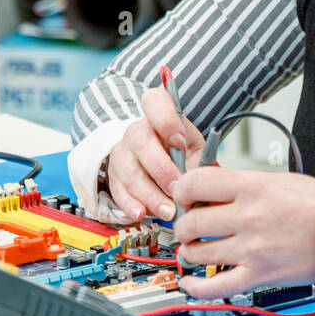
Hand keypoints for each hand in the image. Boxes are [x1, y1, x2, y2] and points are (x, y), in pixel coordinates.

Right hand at [106, 87, 204, 221]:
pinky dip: (130, 205)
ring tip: (169, 211)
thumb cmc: (181, 153)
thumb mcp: (194, 148)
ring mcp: (122, 153)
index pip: (155, 102)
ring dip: (150, 194)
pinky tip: (142, 213)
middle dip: (161, 169)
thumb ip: (198, 159)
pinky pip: (118, 190)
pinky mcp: (114, 176)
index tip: (180, 140)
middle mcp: (137, 130)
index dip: (166, 120)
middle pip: (141, 142)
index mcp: (159, 115)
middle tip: (177, 188)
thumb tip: (200, 182)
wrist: (160, 163)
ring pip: (130, 171)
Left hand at [172, 167, 314, 299]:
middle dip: (183, 225)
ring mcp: (251, 248)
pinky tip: (190, 282)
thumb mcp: (276, 179)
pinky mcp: (258, 275)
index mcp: (253, 187)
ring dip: (188, 252)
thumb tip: (211, 190)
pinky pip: (216, 287)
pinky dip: (196, 287)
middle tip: (187, 225)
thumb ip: (241, 184)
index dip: (182, 189)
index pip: (197, 183)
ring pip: (198, 253)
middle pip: (191, 222)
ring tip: (192, 248)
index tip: (183, 195)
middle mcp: (248, 217)